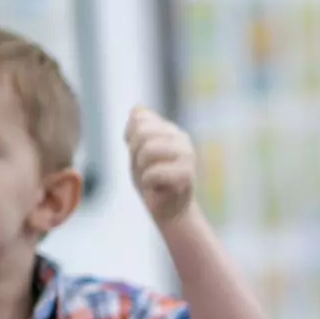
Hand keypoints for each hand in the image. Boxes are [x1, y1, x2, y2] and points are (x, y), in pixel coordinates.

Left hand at [125, 106, 198, 224]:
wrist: (168, 210)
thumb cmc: (152, 182)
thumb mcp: (138, 152)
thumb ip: (137, 130)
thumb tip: (137, 108)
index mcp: (169, 129)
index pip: (140, 120)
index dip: (131, 139)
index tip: (139, 155)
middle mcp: (181, 137)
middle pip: (143, 132)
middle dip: (136, 154)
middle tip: (146, 170)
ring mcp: (187, 154)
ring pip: (148, 150)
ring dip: (143, 169)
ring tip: (152, 178)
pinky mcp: (187, 173)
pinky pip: (153, 172)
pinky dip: (149, 183)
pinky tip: (159, 188)